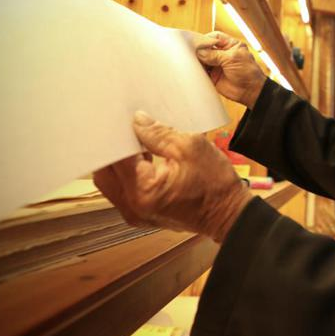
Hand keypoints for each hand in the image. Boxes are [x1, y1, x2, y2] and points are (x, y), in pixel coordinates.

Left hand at [93, 111, 253, 241]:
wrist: (230, 215)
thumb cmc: (215, 185)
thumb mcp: (190, 147)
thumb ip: (159, 133)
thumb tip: (137, 121)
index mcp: (143, 190)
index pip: (114, 157)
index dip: (117, 135)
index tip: (123, 119)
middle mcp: (133, 207)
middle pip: (105, 172)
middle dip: (113, 149)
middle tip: (127, 130)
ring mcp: (136, 214)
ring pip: (112, 182)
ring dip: (120, 162)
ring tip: (138, 142)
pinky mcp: (143, 215)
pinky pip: (124, 191)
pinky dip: (129, 174)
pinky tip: (145, 158)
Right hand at [194, 31, 265, 107]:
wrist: (250, 91)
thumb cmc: (248, 72)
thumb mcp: (232, 59)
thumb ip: (215, 55)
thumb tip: (199, 52)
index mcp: (230, 45)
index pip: (215, 37)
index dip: (206, 39)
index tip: (197, 44)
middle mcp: (223, 54)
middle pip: (206, 48)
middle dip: (199, 51)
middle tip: (192, 54)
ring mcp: (217, 65)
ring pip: (203, 59)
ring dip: (198, 61)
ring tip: (193, 63)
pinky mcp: (213, 76)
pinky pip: (203, 71)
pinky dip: (198, 71)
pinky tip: (195, 71)